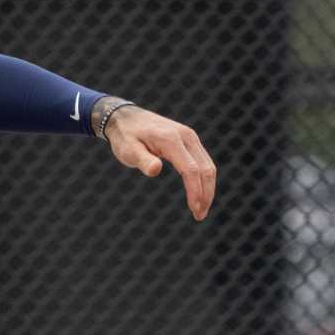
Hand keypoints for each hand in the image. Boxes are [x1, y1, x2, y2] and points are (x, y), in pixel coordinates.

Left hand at [105, 105, 216, 220]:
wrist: (126, 118)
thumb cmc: (126, 137)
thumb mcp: (128, 150)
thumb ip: (142, 160)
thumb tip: (156, 170)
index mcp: (171, 139)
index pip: (190, 169)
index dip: (195, 191)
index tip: (195, 210)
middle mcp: (186, 136)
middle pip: (205, 168)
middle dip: (205, 193)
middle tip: (200, 216)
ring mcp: (190, 137)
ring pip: (207, 165)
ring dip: (207, 188)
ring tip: (201, 210)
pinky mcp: (190, 140)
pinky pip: (203, 161)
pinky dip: (204, 179)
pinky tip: (199, 193)